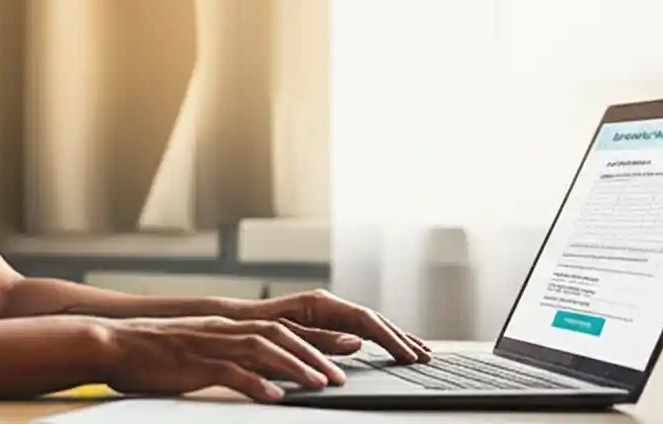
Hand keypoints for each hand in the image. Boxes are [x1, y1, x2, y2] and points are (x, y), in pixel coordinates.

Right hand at [96, 316, 347, 401]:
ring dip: (296, 367)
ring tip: (321, 384)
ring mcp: (210, 345)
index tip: (348, 346)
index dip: (317, 337)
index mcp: (227, 326)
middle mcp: (224, 330)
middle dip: (317, 352)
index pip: (282, 327)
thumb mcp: (198, 349)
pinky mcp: (194, 364)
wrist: (113, 343)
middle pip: (281, 335)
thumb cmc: (152, 352)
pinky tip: (275, 397)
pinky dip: (256, 385)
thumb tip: (261, 375)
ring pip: (264, 350)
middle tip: (344, 372)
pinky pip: (231, 373)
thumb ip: (228, 356)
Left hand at [239, 289, 430, 364]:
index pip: (366, 321)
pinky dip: (380, 340)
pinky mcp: (326, 323)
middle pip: (374, 320)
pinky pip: (360, 331)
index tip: (410, 355)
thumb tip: (358, 342)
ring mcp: (328, 313)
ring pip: (370, 325)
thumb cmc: (255, 329)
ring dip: (396, 339)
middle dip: (401, 338)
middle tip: (427, 357)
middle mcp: (328, 305)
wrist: (236, 323)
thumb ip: (322, 339)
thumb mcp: (287, 335)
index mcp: (321, 304)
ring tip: (420, 353)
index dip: (391, 338)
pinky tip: (393, 349)